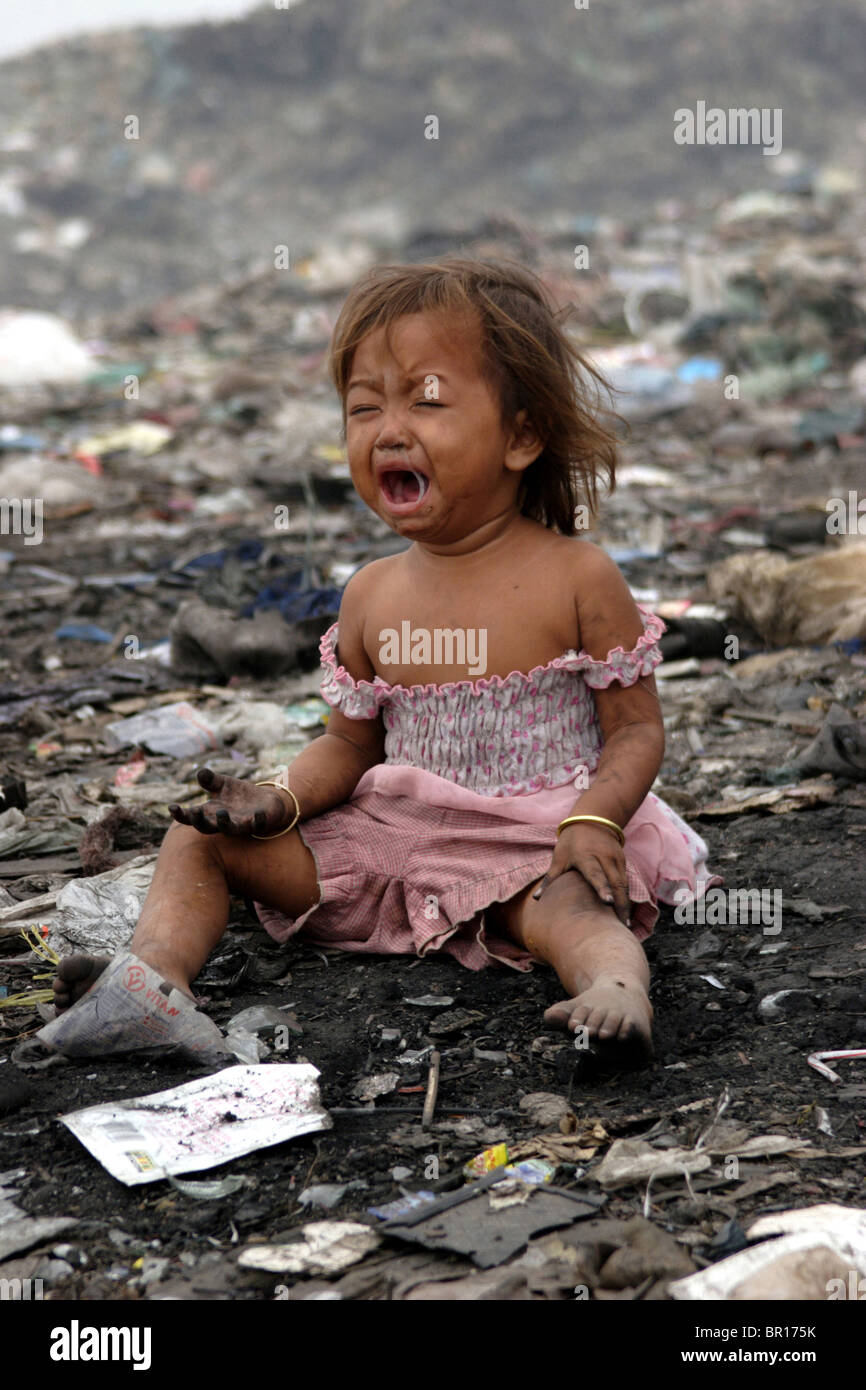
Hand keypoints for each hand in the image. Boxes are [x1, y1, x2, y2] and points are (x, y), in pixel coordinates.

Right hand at [167, 767, 291, 836]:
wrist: (266, 802)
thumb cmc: (240, 795)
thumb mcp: (224, 784)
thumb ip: (211, 780)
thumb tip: (200, 773)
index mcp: (211, 812)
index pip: (192, 816)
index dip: (181, 814)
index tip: (171, 807)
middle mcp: (223, 822)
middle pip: (207, 827)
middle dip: (200, 821)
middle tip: (194, 812)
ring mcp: (240, 824)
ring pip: (229, 830)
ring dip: (225, 823)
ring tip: (222, 812)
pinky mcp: (258, 824)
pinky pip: (257, 826)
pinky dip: (256, 821)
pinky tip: (256, 815)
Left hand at [532, 823, 629, 926]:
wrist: (592, 820)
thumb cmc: (571, 842)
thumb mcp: (559, 858)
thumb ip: (550, 879)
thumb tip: (535, 898)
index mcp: (586, 857)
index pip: (595, 874)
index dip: (602, 889)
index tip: (609, 902)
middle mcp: (604, 858)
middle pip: (615, 883)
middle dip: (620, 905)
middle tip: (621, 926)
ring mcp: (616, 859)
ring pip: (624, 885)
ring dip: (626, 905)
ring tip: (625, 926)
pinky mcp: (623, 861)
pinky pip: (626, 882)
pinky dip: (626, 898)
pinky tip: (625, 914)